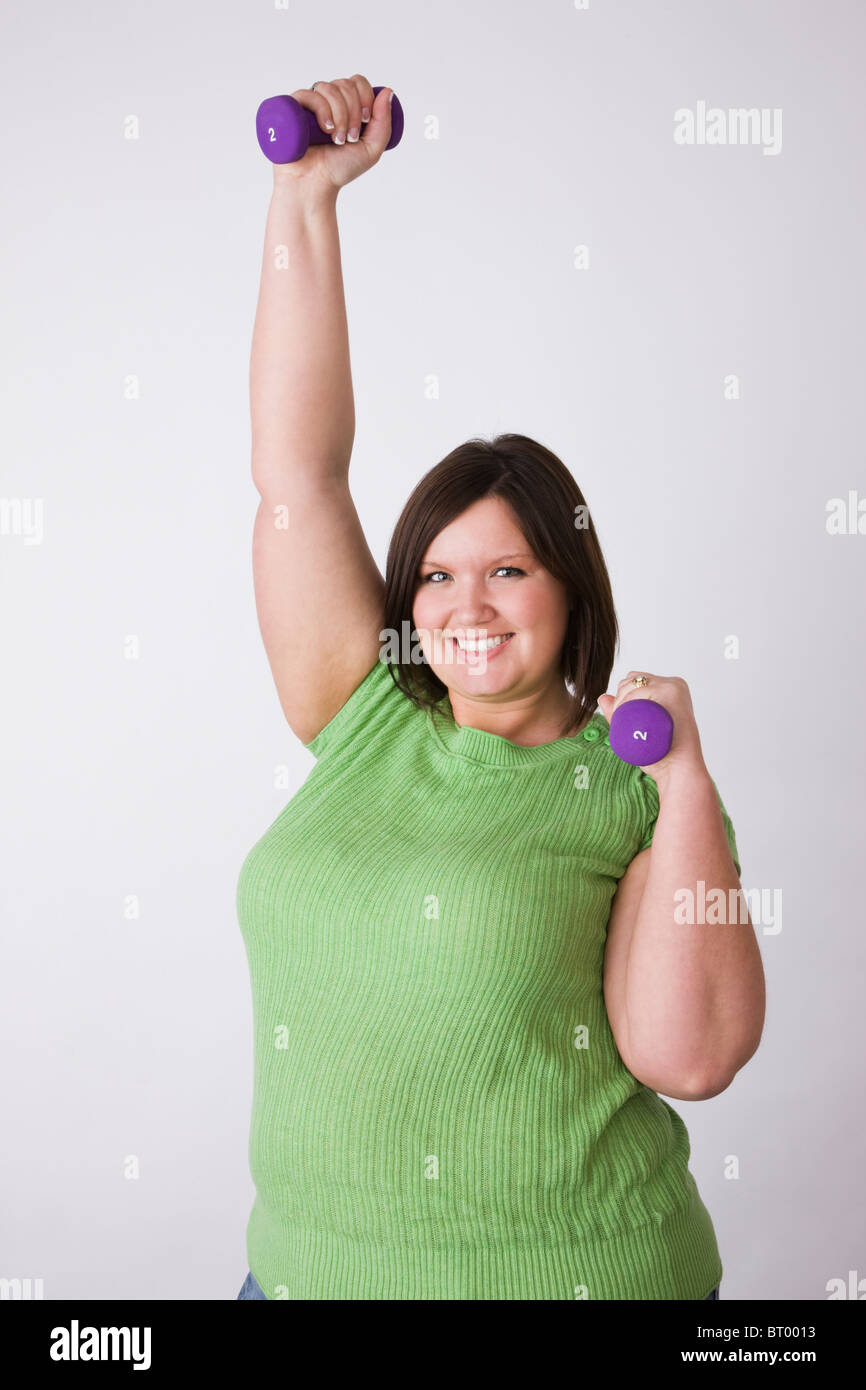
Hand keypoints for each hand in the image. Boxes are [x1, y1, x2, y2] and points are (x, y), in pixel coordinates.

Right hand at [273, 74, 393, 193]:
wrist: (314, 184)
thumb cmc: (339, 169)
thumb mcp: (371, 149)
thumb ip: (383, 123)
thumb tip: (388, 91)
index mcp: (345, 106)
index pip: (357, 82)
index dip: (365, 96)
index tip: (365, 121)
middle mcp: (327, 101)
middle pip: (345, 84)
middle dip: (353, 111)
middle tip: (350, 138)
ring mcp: (309, 104)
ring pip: (329, 88)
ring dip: (340, 114)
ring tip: (336, 139)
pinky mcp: (293, 108)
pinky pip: (310, 94)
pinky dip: (322, 109)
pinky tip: (326, 129)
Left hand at [596, 671, 707, 785]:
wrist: (679, 770)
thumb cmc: (661, 753)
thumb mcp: (640, 729)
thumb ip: (620, 712)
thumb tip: (603, 697)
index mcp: (671, 688)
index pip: (636, 680)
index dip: (622, 697)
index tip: (623, 719)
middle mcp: (674, 684)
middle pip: (633, 680)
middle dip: (621, 699)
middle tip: (626, 725)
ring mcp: (673, 688)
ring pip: (632, 684)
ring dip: (622, 703)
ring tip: (630, 725)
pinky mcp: (671, 694)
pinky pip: (638, 693)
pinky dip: (627, 704)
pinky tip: (630, 720)